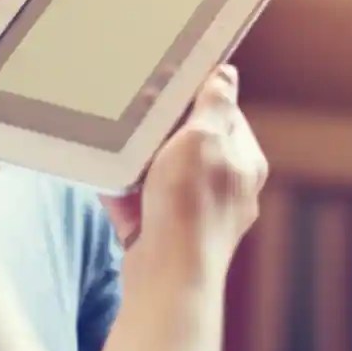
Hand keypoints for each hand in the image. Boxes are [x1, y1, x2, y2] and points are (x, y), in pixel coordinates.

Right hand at [101, 65, 267, 270]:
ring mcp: (196, 214)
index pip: (226, 117)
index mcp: (244, 163)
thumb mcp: (204, 137)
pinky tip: (107, 181)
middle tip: (139, 120)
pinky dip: (123, 194)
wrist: (168, 276)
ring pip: (161, 175)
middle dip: (161, 134)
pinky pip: (140, 204)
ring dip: (138, 164)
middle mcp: (226, 190)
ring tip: (119, 152)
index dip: (198, 101)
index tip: (170, 91)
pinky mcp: (166, 234)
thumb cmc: (192, 205)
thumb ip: (215, 103)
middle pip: (191, 146)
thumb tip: (227, 74)